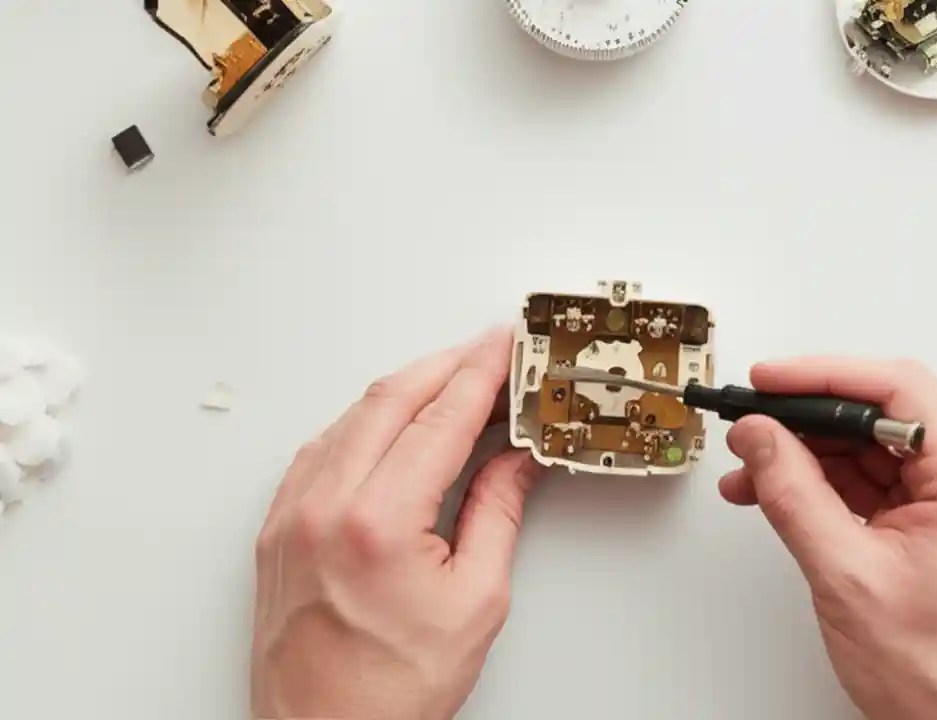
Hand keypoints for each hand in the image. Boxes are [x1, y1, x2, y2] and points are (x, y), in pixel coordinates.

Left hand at [251, 328, 541, 719]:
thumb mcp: (475, 601)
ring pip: (351, 415)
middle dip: (447, 365)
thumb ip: (497, 514)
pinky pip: (321, 447)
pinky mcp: (278, 527)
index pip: (440, 419)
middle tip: (489, 353)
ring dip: (406, 389)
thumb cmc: (390, 692)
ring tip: (452, 385)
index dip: (481, 374)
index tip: (506, 347)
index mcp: (377, 523)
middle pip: (391, 399)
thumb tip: (517, 461)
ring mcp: (292, 514)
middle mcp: (323, 507)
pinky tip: (393, 423)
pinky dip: (364, 421)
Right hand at [719, 359, 936, 719]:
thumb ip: (795, 495)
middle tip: (750, 426)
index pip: (899, 391)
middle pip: (883, 415)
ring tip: (751, 470)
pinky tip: (779, 493)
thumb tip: (760, 438)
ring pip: (874, 448)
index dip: (824, 376)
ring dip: (810, 455)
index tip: (769, 382)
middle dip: (808, 419)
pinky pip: (877, 483)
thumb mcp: (848, 577)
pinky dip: (827, 485)